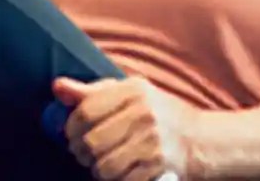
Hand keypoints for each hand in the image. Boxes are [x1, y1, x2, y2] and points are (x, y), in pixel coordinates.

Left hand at [53, 76, 198, 180]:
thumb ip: (91, 92)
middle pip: (91, 142)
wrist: (202, 140)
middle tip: (83, 152)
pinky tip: (120, 172)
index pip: (85, 110)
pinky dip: (115, 180)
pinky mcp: (159, 167)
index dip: (70, 126)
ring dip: (97, 169)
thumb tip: (57, 87)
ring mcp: (153, 143)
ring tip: (103, 162)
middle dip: (81, 151)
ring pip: (103, 166)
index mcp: (134, 91)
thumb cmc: (158, 114)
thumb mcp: (129, 93)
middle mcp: (144, 114)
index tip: (70, 133)